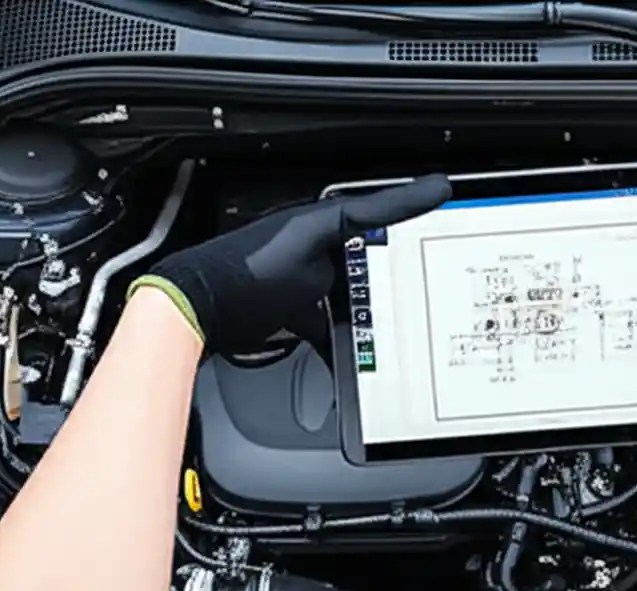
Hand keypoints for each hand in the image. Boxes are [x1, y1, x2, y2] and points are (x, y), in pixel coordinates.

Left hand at [130, 175, 451, 351]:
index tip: (441, 191)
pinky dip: (338, 335)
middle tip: (427, 270)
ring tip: (393, 323)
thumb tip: (404, 209)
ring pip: (348, 290)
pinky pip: (325, 321)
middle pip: (365, 254)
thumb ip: (353, 222)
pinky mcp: (288, 307)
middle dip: (394, 266)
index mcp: (317, 222)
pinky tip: (349, 353)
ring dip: (367, 308)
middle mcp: (310, 245)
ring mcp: (299, 277)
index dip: (408, 202)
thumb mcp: (309, 242)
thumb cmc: (244, 274)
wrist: (195, 308)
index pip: (374, 209)